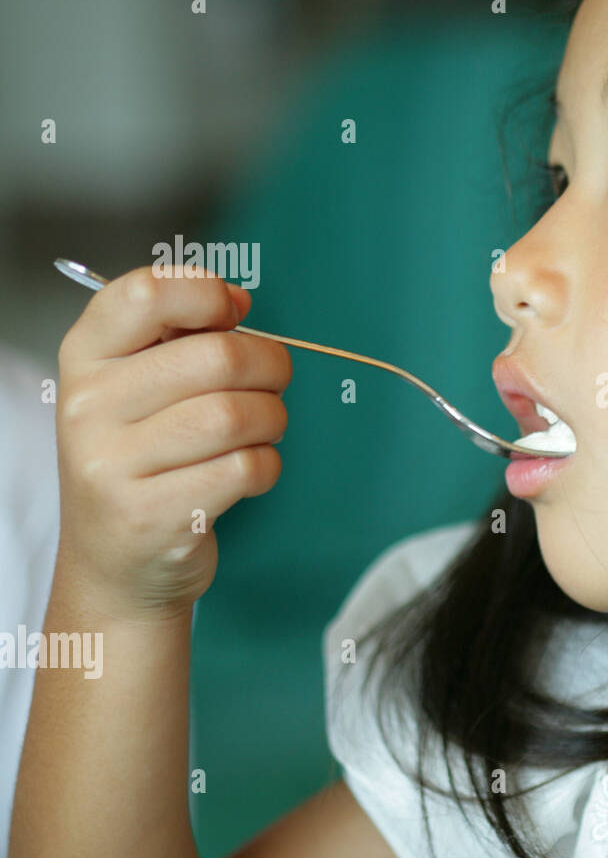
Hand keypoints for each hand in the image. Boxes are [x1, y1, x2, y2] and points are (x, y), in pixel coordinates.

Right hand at [53, 264, 292, 613]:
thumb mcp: (137, 388)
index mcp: (85, 357)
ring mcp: (113, 465)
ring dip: (271, 419)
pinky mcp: (152, 515)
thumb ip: (179, 336)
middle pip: (217, 356)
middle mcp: (89, 407)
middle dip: (270, 365)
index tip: (233, 312)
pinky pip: (246, 468)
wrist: (116, 565)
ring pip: (236, 414)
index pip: (145, 294)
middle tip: (271, 382)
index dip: (206, 292)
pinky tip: (248, 471)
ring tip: (260, 430)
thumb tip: (238, 301)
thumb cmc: (144, 462)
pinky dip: (267, 466)